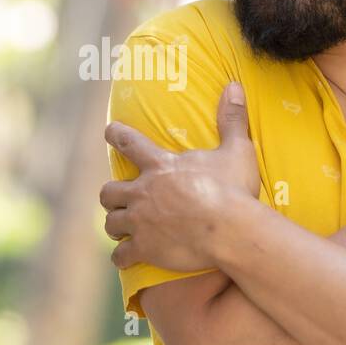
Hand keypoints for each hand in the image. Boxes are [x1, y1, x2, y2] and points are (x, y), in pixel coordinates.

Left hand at [100, 81, 259, 270]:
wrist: (229, 230)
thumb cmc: (234, 190)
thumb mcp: (237, 150)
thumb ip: (232, 119)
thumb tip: (234, 85)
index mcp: (160, 166)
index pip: (129, 143)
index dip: (116, 135)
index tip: (109, 131)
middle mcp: (143, 192)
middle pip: (108, 191)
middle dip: (111, 195)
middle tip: (118, 199)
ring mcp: (140, 221)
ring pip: (111, 223)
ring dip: (115, 225)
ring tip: (120, 229)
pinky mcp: (144, 248)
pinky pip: (121, 255)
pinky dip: (122, 257)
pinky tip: (125, 259)